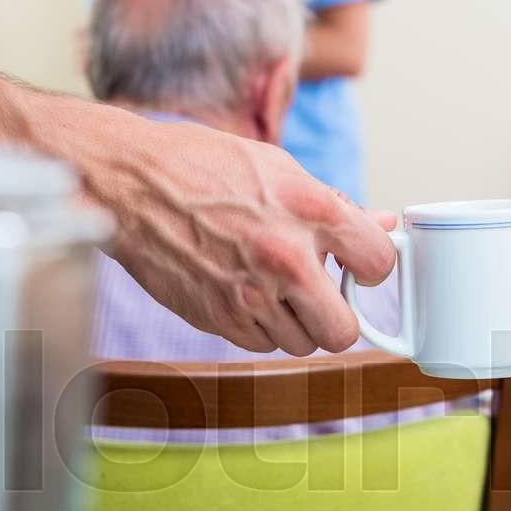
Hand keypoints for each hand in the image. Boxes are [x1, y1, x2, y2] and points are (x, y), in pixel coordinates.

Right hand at [70, 112, 396, 354]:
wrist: (131, 184)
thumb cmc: (203, 166)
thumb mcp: (279, 168)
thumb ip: (333, 206)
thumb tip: (379, 226)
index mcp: (311, 211)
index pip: (379, 263)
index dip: (371, 267)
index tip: (356, 266)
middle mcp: (285, 258)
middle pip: (343, 332)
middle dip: (337, 316)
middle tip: (320, 294)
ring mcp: (249, 295)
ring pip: (300, 344)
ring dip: (294, 321)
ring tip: (272, 285)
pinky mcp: (217, 318)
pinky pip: (260, 344)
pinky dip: (259, 326)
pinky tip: (242, 290)